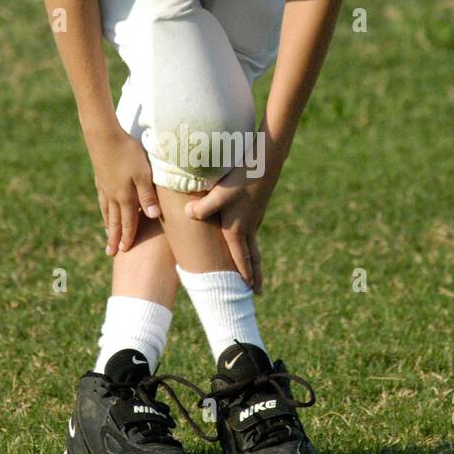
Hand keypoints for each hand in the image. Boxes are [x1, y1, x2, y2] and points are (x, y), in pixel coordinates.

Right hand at [87, 129, 159, 254]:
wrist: (104, 136)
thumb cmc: (128, 153)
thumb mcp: (143, 174)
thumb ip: (148, 195)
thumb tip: (153, 217)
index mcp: (125, 197)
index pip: (128, 222)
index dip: (128, 237)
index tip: (125, 251)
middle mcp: (113, 196)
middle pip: (114, 221)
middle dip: (114, 238)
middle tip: (110, 252)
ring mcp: (105, 187)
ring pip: (106, 211)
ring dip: (107, 225)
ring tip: (107, 235)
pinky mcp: (100, 178)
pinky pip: (102, 200)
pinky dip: (103, 210)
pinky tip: (104, 209)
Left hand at [184, 166, 273, 292]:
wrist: (266, 161)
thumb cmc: (241, 178)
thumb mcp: (220, 193)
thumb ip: (203, 207)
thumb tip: (188, 214)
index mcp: (238, 228)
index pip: (241, 258)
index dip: (245, 275)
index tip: (249, 290)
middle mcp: (248, 226)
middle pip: (253, 257)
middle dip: (256, 275)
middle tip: (258, 292)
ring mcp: (254, 217)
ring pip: (253, 244)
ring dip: (253, 259)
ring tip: (253, 271)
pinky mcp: (255, 207)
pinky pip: (252, 231)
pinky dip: (250, 242)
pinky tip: (245, 239)